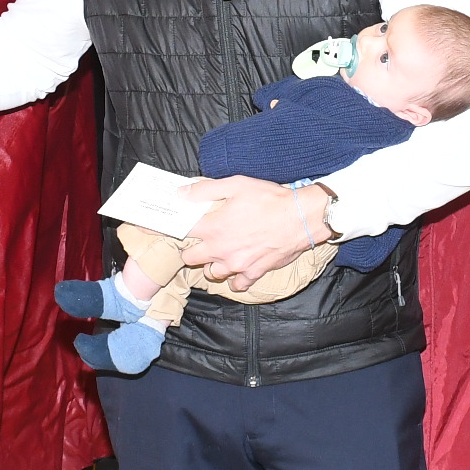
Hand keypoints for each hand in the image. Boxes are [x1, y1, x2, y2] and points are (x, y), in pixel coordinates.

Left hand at [179, 177, 325, 292]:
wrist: (301, 218)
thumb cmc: (270, 199)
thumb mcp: (237, 184)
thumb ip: (205, 190)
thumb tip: (181, 193)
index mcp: (213, 227)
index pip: (181, 232)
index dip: (172, 228)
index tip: (167, 227)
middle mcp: (220, 249)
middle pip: (190, 258)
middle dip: (192, 250)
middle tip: (200, 241)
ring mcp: (237, 264)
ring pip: (212, 273)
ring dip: (212, 265)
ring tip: (220, 254)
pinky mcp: (254, 272)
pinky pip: (237, 285)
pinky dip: (235, 280)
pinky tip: (238, 269)